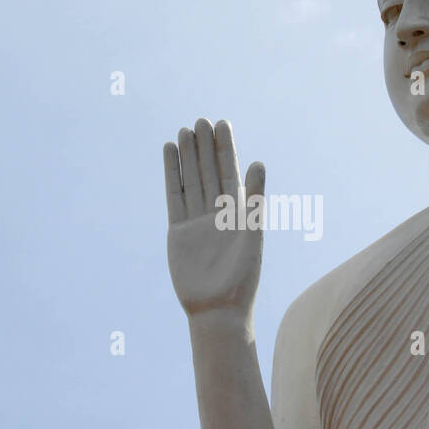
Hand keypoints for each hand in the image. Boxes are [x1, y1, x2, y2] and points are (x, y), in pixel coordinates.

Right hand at [164, 118, 264, 319]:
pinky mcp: (179, 230)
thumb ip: (254, 198)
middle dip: (205, 147)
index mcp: (239, 212)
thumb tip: (258, 162)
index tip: (221, 123)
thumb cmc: (242, 277)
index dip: (226, 149)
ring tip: (184, 131)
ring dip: (189, 157)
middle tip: (200, 120)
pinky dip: (173, 175)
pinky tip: (170, 154)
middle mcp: (218, 212)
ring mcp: (197, 220)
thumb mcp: (252, 233)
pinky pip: (175, 197)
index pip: (230, 172)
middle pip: (209, 172)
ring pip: (192, 181)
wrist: (218, 308)